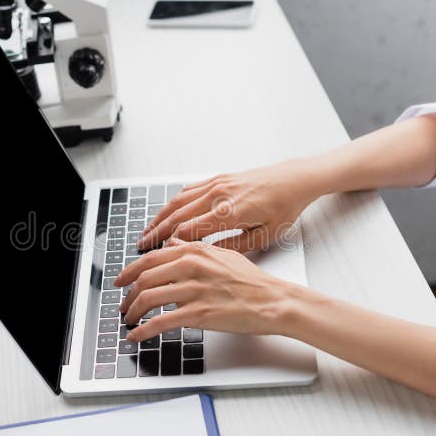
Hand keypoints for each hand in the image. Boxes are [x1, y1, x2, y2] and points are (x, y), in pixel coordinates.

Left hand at [114, 239, 299, 341]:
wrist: (272, 301)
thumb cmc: (252, 282)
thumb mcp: (222, 255)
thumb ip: (193, 248)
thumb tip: (172, 243)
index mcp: (194, 251)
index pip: (150, 258)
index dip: (129, 271)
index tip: (120, 281)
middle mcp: (191, 267)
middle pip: (144, 278)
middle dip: (127, 294)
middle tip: (123, 305)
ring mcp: (194, 290)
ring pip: (148, 298)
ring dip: (132, 312)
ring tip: (129, 320)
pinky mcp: (198, 314)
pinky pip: (160, 322)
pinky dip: (143, 330)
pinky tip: (136, 336)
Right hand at [138, 160, 322, 252]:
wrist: (294, 179)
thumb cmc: (284, 208)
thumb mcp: (265, 236)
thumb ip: (234, 246)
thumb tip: (207, 253)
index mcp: (230, 213)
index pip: (189, 231)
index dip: (171, 245)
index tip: (159, 257)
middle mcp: (219, 196)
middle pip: (177, 216)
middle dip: (156, 233)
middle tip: (141, 246)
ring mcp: (216, 185)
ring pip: (178, 202)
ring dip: (159, 217)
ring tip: (147, 231)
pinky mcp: (218, 179)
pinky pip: (188, 191)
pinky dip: (172, 203)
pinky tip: (166, 213)